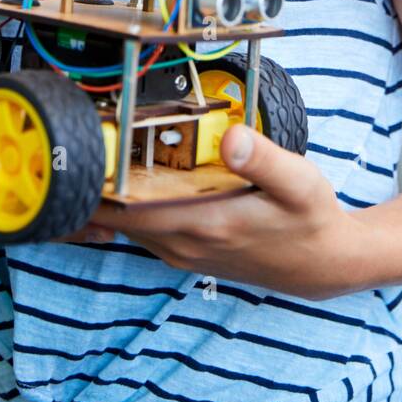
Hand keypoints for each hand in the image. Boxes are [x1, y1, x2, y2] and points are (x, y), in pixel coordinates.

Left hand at [73, 125, 360, 299]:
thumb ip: (263, 158)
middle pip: (115, 217)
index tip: (77, 147)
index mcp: (204, 223)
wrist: (324, 265)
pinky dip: (128, 206)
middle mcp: (185, 243)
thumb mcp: (299, 182)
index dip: (95, 181)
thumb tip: (231, 136)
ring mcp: (183, 252)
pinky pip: (142, 229)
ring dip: (109, 194)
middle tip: (79, 137)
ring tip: (99, 151)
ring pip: (126, 224)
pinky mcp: (187, 252)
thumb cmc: (311, 219)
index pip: (127, 208)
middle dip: (94, 182)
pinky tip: (130, 178)